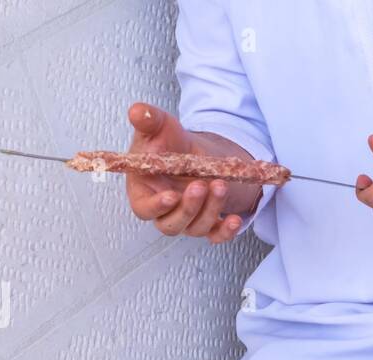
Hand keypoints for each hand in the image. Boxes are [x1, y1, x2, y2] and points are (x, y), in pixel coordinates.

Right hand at [123, 102, 258, 242]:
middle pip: (171, 223)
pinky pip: (216, 235)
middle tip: (200, 185)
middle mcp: (164, 211)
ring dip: (210, 210)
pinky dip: (226, 231)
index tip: (171, 196)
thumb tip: (138, 111)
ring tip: (220, 185)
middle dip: (188, 207)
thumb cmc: (170, 143)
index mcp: (144, 191)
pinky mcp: (208, 224)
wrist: (194, 152)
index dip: (156, 206)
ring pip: (196, 228)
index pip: (144, 209)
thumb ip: (147, 120)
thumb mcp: (159, 127)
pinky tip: (234, 220)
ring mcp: (187, 220)